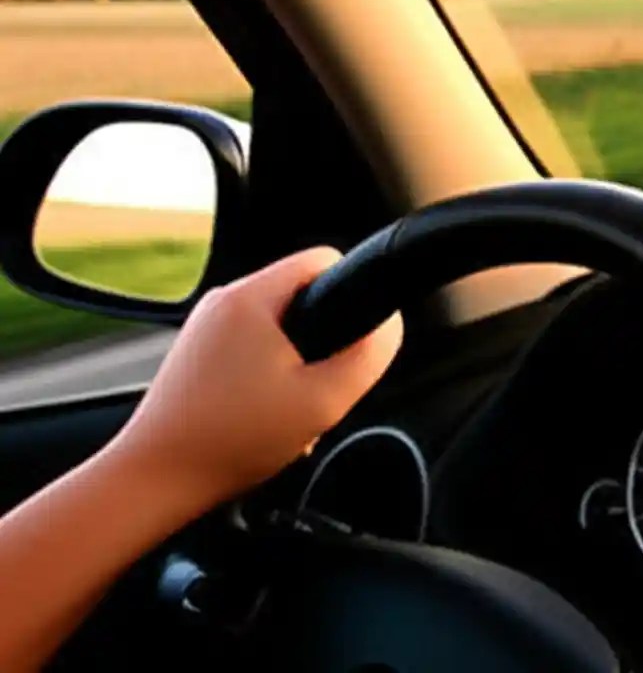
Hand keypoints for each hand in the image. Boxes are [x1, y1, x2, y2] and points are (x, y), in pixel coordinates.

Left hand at [105, 247, 402, 507]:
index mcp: (250, 297)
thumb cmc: (229, 441)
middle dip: (323, 342)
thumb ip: (368, 356)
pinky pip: (253, 350)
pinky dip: (269, 378)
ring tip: (287, 409)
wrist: (158, 478)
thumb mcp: (324, 400)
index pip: (324, 260)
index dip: (353, 295)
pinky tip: (264, 418)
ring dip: (297, 366)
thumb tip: (389, 326)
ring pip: (279, 329)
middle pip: (303, 298)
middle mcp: (222, 302)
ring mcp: (205, 329)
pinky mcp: (197, 355)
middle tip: (316, 389)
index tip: (353, 342)